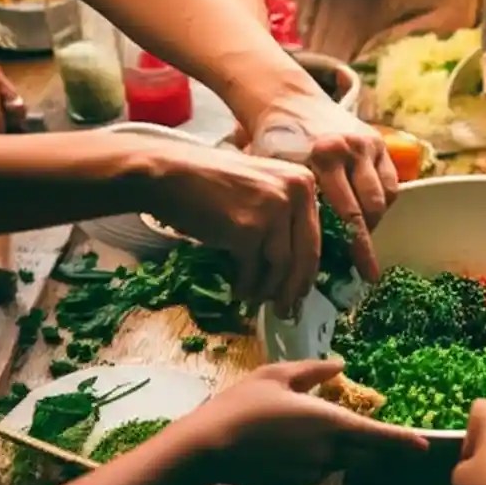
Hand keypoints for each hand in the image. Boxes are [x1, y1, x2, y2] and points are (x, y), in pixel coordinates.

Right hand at [133, 136, 319, 315]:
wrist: (170, 174)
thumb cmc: (211, 183)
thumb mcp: (261, 187)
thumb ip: (284, 215)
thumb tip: (296, 265)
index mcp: (303, 181)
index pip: (314, 236)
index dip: (307, 270)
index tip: (300, 291)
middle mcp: (295, 193)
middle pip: (305, 254)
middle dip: (294, 288)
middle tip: (286, 310)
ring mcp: (273, 210)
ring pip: (282, 266)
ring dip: (268, 290)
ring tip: (255, 300)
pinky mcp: (248, 229)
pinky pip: (253, 269)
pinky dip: (246, 285)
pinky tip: (238, 291)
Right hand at [172, 359, 427, 484]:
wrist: (208, 448)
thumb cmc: (242, 404)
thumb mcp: (277, 375)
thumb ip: (313, 370)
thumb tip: (341, 364)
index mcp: (328, 422)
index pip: (376, 436)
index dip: (401, 441)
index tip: (423, 446)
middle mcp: (326, 453)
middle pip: (364, 454)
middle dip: (375, 447)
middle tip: (380, 437)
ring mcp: (310, 473)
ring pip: (337, 462)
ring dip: (336, 449)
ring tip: (299, 430)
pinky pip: (315, 471)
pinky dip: (312, 460)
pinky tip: (283, 446)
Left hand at [249, 92, 397, 282]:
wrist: (287, 101)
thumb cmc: (276, 143)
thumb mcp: (280, 173)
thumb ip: (297, 206)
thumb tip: (305, 254)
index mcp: (323, 158)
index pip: (348, 215)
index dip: (359, 249)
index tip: (367, 275)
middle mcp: (349, 150)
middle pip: (370, 210)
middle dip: (368, 241)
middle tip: (364, 265)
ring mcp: (366, 144)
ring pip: (384, 198)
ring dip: (374, 220)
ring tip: (358, 231)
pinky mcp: (378, 142)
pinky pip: (391, 182)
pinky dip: (383, 201)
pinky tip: (366, 210)